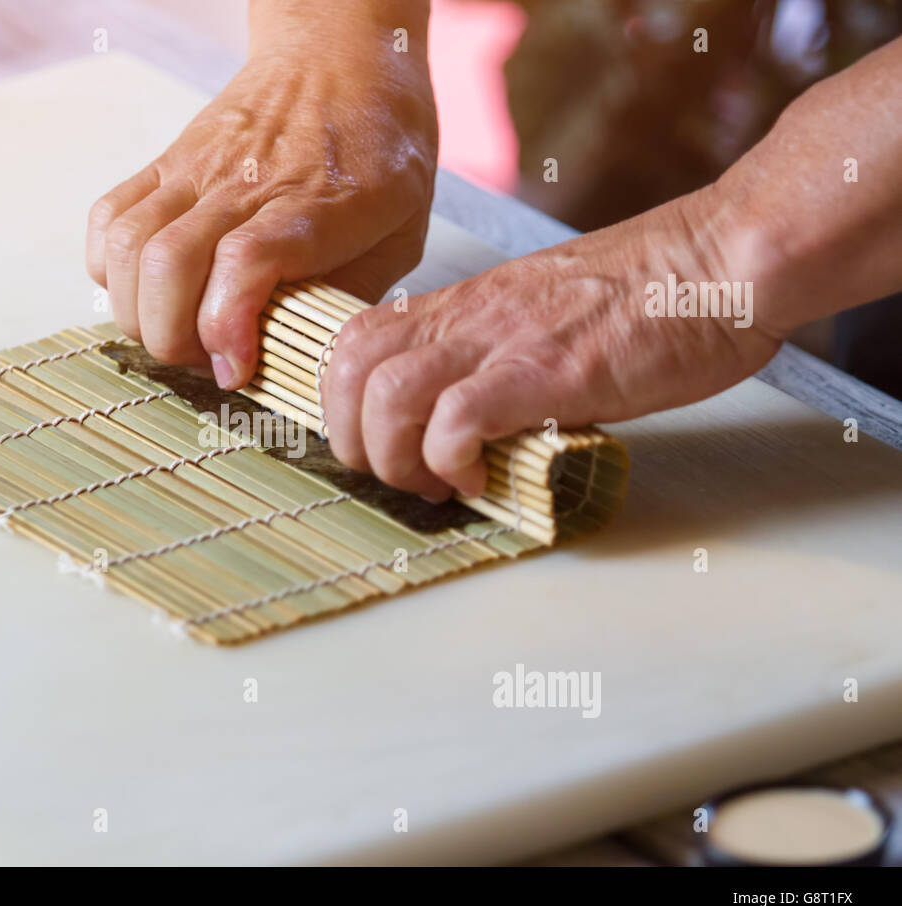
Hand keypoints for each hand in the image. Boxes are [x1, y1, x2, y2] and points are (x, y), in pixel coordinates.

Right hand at [85, 17, 436, 387]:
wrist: (340, 55)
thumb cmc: (378, 148)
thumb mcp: (402, 231)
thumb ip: (351, 296)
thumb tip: (301, 359)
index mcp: (317, 205)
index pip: (244, 263)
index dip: (225, 327)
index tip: (235, 369)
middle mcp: (246, 184)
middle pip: (168, 267)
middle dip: (175, 339)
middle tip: (208, 360)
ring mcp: (197, 170)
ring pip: (129, 247)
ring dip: (139, 312)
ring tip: (177, 332)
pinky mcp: (166, 162)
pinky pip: (108, 218)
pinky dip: (109, 269)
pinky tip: (144, 291)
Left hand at [321, 187, 785, 499]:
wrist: (720, 261)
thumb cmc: (649, 293)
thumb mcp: (543, 319)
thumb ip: (497, 358)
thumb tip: (470, 420)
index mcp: (463, 306)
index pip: (354, 341)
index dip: (344, 403)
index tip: (383, 446)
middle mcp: (466, 318)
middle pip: (348, 369)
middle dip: (353, 439)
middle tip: (401, 474)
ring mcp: (502, 342)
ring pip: (387, 396)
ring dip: (395, 457)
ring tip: (437, 483)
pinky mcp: (545, 372)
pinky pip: (457, 418)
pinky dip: (452, 461)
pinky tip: (481, 480)